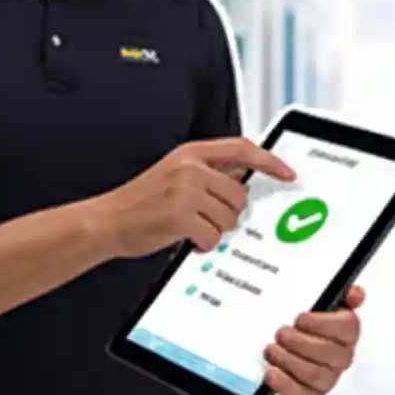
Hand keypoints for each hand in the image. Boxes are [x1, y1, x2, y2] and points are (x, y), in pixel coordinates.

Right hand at [93, 137, 295, 258]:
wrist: (106, 221)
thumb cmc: (143, 203)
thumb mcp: (174, 174)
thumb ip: (208, 173)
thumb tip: (244, 183)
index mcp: (191, 153)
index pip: (242, 149)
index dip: (270, 161)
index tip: (288, 174)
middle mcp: (190, 168)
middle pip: (240, 195)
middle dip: (229, 213)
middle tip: (204, 219)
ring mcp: (185, 191)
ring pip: (229, 218)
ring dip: (215, 230)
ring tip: (189, 227)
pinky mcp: (180, 216)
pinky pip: (213, 238)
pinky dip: (203, 245)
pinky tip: (184, 239)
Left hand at [263, 285, 364, 394]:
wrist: (293, 344)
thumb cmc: (310, 323)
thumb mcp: (324, 302)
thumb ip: (342, 294)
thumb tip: (355, 294)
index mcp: (348, 332)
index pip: (348, 327)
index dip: (323, 323)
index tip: (300, 318)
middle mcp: (342, 356)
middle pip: (329, 352)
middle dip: (300, 342)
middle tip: (281, 333)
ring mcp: (329, 377)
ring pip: (314, 373)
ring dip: (289, 360)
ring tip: (272, 350)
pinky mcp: (312, 393)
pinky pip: (302, 394)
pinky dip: (285, 384)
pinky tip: (272, 372)